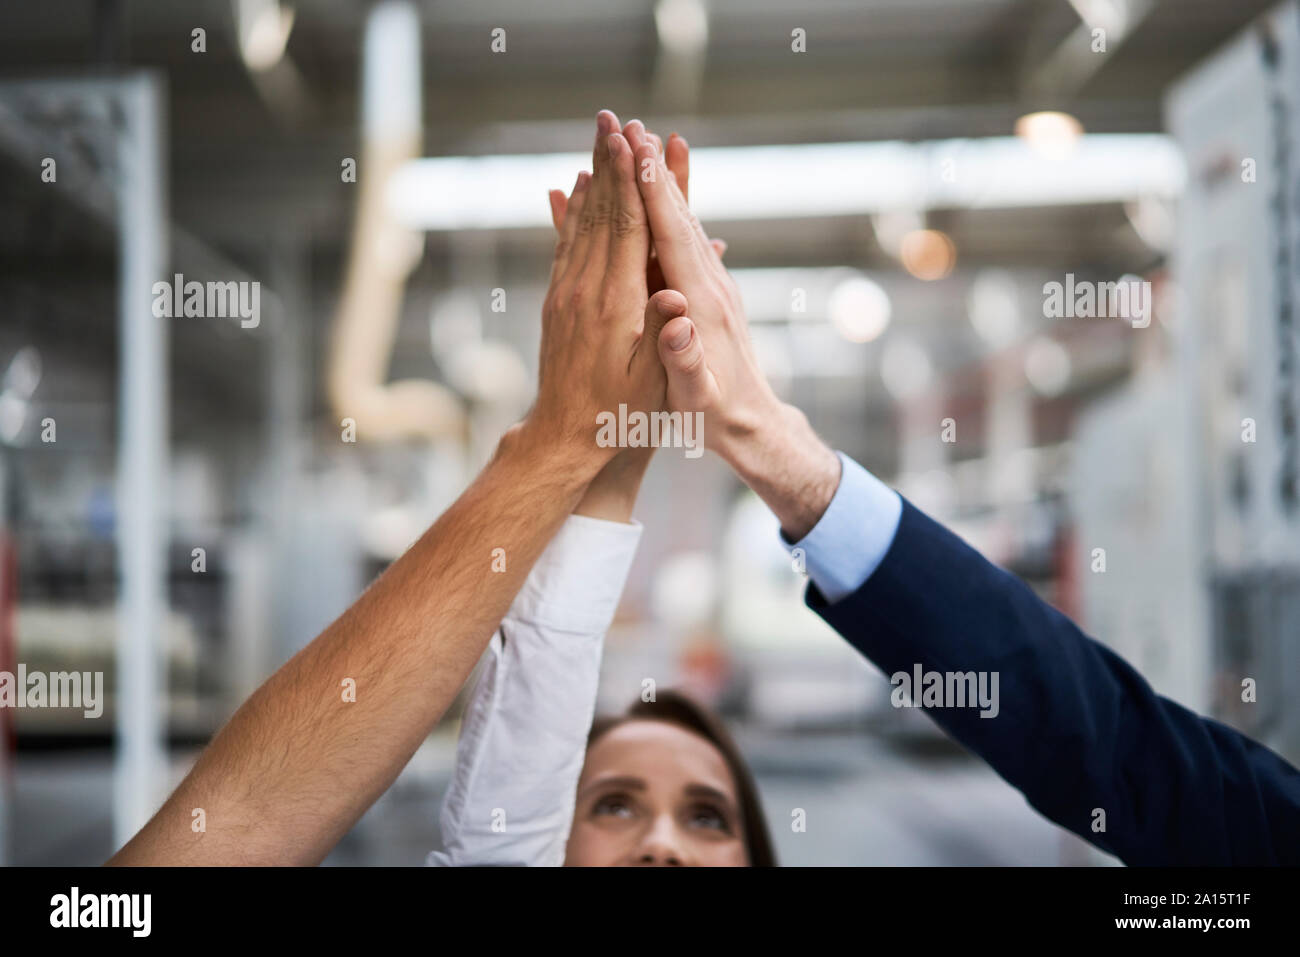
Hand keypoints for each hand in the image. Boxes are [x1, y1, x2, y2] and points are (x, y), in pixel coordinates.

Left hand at [524, 110, 690, 479]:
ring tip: (597, 140)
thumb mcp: (654, 383)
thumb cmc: (621, 414)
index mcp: (615, 305)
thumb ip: (667, 337)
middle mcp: (584, 291)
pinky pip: (564, 245)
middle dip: (608, 164)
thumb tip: (678, 295)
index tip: (633, 142)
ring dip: (590, 179)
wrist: (565, 438)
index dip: (632, 184)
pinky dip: (571, 212)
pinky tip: (572, 191)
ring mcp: (565, 294)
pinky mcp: (557, 302)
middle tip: (611, 118)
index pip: (627, 231)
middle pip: (600, 214)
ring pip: (580, 224)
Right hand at [629, 125, 840, 538]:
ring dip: (662, 180)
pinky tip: (655, 193)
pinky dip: (669, 209)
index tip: (635, 153)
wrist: (751, 424)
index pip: (673, 236)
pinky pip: (685, 240)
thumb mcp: (694, 396)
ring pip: (684, 221)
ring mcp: (714, 285)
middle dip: (653, 170)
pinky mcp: (711, 291)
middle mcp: (712, 284)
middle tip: (630, 126)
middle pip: (679, 215)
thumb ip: (683, 361)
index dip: (653, 193)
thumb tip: (674, 324)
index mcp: (701, 303)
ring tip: (644, 142)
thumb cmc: (714, 415)